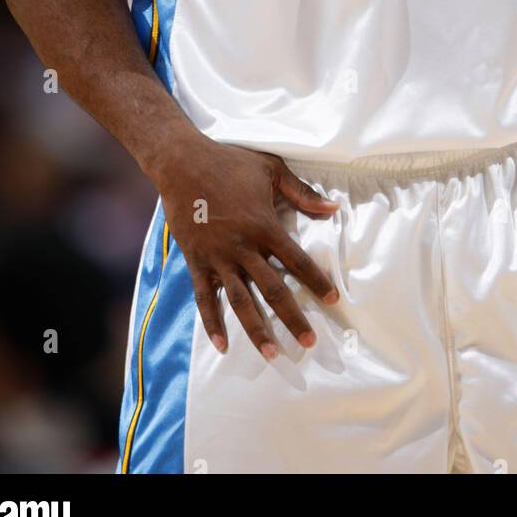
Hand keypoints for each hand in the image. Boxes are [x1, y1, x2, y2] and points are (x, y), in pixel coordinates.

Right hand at [151, 134, 339, 359]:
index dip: (316, 281)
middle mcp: (242, 247)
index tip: (333, 299)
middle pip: (272, 289)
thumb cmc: (230, 162)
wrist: (182, 163)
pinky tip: (222, 345)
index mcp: (263, 225)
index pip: (297, 261)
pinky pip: (204, 298)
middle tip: (308, 342)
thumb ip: (302, 193)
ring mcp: (217, 257)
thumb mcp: (272, 169)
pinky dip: (212, 322)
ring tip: (271, 353)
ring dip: (256, 329)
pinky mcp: (196, 261)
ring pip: (240, 301)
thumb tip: (333, 208)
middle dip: (292, 317)